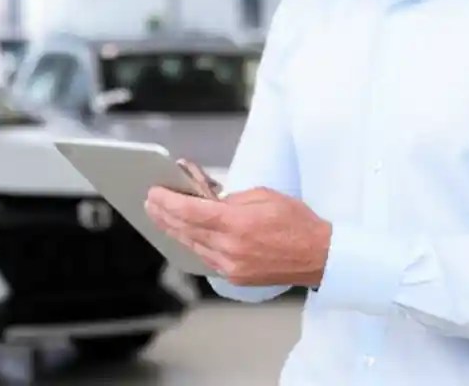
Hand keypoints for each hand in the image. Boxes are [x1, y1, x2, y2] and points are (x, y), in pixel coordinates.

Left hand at [145, 186, 331, 287]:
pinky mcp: (234, 276)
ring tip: (160, 216)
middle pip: (185, 229)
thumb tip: (206, 196)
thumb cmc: (296, 222)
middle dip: (164, 214)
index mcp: (236, 223)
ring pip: (191, 245)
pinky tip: (183, 234)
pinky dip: (191, 243)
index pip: (190, 211)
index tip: (153, 192)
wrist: (319, 256)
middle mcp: (229, 247)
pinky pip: (204, 257)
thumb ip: (230, 198)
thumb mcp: (263, 196)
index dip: (167, 201)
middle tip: (150, 202)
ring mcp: (230, 266)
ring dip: (173, 230)